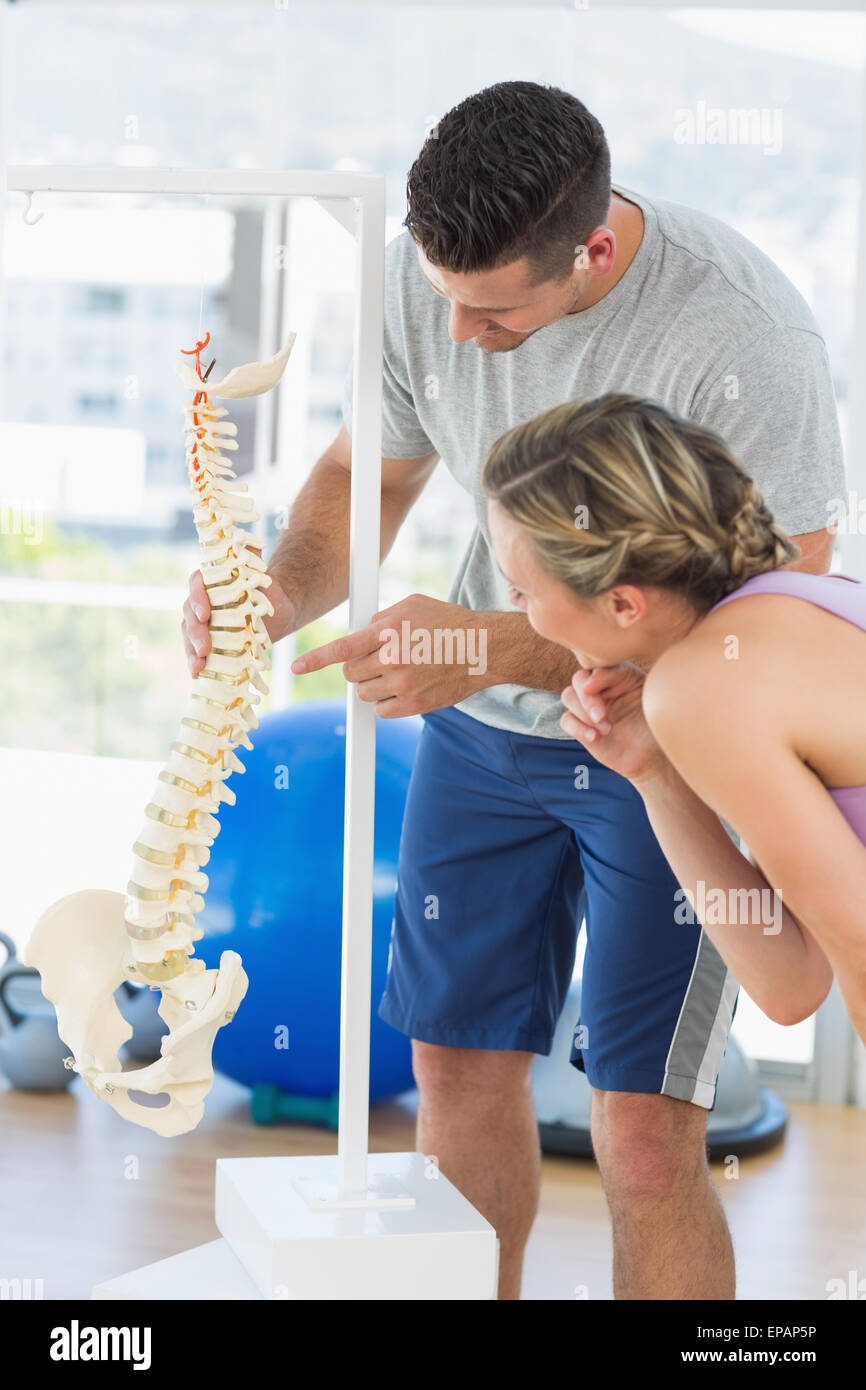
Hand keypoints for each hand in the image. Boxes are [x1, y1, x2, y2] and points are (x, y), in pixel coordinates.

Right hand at [181, 567, 295, 676]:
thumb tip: (251, 543)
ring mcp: (201, 624)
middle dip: (195, 632)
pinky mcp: (206, 642)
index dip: (197, 599)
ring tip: (198, 666)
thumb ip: (252, 561)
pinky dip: (194, 663)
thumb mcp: (263, 577)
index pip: (196, 585)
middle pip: (189, 614)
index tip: (205, 614)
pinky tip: (197, 674)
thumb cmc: (267, 592)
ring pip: (188, 636)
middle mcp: (200, 602)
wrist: (276, 613)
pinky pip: (195, 652)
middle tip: (205, 648)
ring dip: (191, 652)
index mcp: (210, 582)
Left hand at [291, 593, 490, 716]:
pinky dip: (387, 702)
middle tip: (377, 660)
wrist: (483, 648)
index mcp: (390, 631)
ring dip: (372, 684)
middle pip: (351, 673)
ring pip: (364, 693)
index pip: (343, 649)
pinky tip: (405, 687)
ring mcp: (404, 685)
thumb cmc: (448, 623)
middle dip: (358, 667)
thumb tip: (359, 632)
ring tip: (397, 672)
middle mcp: (394, 659)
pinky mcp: (414, 705)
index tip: (297, 667)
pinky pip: (382, 710)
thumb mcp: (412, 605)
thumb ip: (380, 618)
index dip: (316, 659)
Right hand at [560, 664, 668, 784]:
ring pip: (569, 696)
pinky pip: (566, 720)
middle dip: (588, 698)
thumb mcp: (650, 699)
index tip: (599, 690)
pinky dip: (577, 728)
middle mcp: (602, 688)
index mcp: (621, 675)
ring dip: (584, 713)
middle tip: (601, 716)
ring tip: (607, 730)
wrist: (654, 756)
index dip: (598, 677)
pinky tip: (595, 738)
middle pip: (579, 679)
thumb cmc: (656, 726)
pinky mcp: (581, 725)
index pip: (601, 666)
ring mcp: (589, 707)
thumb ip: (628, 683)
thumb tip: (593, 682)